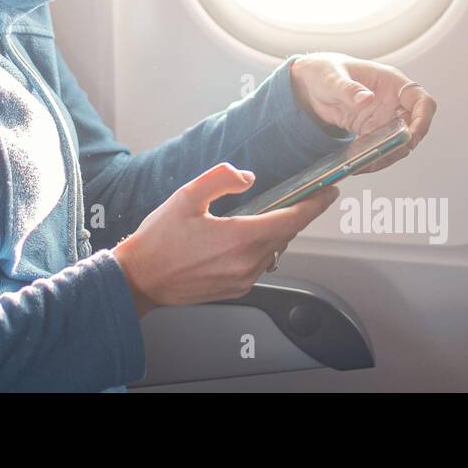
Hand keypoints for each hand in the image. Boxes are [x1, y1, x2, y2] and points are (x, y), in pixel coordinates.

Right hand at [112, 162, 341, 315]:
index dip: (314, 203)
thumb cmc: (159, 239)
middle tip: (297, 194)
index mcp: (240, 238)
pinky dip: (261, 247)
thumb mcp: (186, 197)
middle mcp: (247, 263)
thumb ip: (221, 179)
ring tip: (264, 213)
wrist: (140, 279)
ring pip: (274, 249)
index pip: (292, 219)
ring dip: (275, 231)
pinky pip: (260, 264)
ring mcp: (243, 280)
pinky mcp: (236, 289)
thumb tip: (248, 177)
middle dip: (294, 213)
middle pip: (286, 234)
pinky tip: (243, 235)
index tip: (328, 190)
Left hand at [289, 53, 436, 174]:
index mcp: (391, 82)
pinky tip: (357, 164)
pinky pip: (379, 147)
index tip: (411, 137)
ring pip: (397, 142)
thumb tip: (367, 99)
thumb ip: (348, 88)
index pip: (421, 101)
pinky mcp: (370, 130)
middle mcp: (392, 101)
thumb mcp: (332, 77)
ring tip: (364, 165)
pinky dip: (372, 158)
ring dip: (386, 156)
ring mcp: (382, 117)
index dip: (422, 119)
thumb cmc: (324, 71)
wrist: (309, 83)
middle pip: (412, 127)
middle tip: (382, 158)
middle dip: (402, 145)